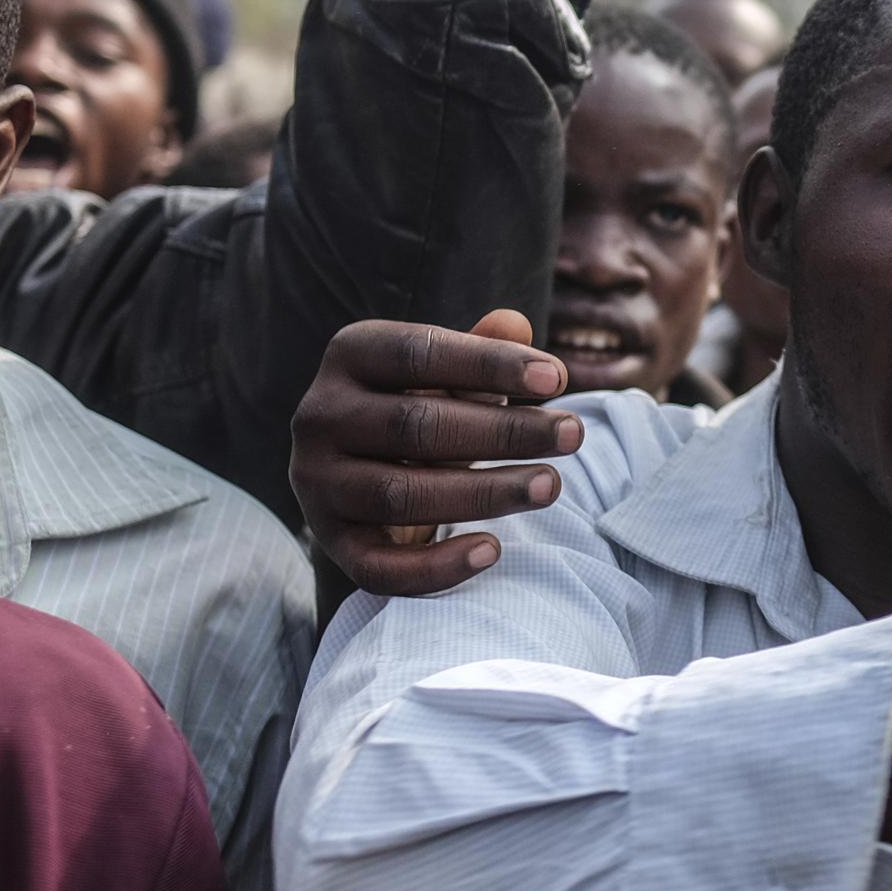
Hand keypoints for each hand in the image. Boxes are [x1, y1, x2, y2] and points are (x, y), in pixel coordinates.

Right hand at [287, 309, 582, 596]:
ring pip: (402, 495)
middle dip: (504, 431)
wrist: (363, 469)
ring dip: (484, 493)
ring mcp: (318, 482)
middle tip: (573, 434)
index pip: (419, 353)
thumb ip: (479, 349)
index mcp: (350, 355)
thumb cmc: (423, 404)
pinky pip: (378, 566)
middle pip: (415, 426)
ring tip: (551, 485)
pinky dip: (437, 565)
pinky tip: (494, 549)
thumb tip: (515, 324)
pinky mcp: (332, 542)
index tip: (557, 379)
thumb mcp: (448, 372)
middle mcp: (320, 415)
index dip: (490, 364)